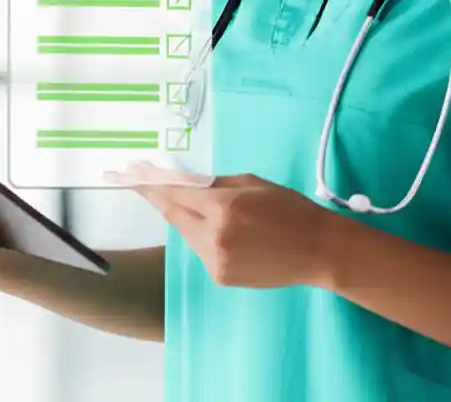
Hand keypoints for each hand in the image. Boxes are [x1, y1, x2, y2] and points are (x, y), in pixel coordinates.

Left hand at [124, 171, 337, 288]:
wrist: (319, 251)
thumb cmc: (291, 209)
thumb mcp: (253, 184)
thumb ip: (215, 184)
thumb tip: (184, 182)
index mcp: (225, 207)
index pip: (177, 192)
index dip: (152, 183)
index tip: (132, 173)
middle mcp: (215, 236)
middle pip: (174, 214)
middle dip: (158, 198)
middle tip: (139, 181)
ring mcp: (215, 261)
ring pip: (187, 233)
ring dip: (187, 218)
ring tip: (206, 209)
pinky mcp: (220, 276)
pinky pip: (201, 250)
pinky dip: (203, 236)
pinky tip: (223, 232)